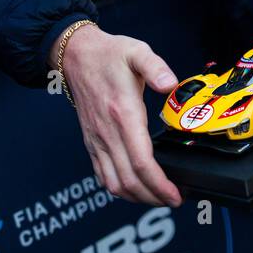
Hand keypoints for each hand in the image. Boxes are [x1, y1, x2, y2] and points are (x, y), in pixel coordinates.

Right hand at [57, 23, 181, 206]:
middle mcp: (108, 132)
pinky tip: (135, 189)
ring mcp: (97, 140)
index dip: (159, 183)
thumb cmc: (108, 54)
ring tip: (159, 199)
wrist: (76, 55)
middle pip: (130, 180)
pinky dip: (119, 189)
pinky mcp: (92, 142)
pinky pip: (102, 175)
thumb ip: (156, 67)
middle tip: (175, 200)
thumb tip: (171, 83)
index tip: (175, 193)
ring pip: (114, 183)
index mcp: (123, 113)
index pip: (141, 161)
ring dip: (137, 197)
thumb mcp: (137, 52)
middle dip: (154, 197)